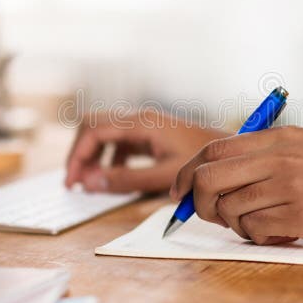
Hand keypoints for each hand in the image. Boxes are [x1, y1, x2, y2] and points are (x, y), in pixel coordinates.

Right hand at [65, 110, 229, 192]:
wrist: (230, 154)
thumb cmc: (202, 163)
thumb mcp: (163, 176)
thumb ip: (126, 180)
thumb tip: (89, 182)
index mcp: (141, 123)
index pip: (93, 130)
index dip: (77, 155)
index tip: (72, 182)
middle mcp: (139, 119)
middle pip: (93, 126)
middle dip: (79, 153)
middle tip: (74, 182)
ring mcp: (144, 125)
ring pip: (104, 134)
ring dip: (93, 156)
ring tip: (90, 184)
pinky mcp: (150, 134)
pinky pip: (119, 142)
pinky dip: (109, 158)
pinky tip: (113, 178)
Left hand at [170, 126, 302, 248]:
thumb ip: (267, 159)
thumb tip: (217, 179)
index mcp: (281, 137)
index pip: (213, 150)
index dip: (187, 173)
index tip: (179, 193)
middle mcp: (279, 156)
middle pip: (207, 177)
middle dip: (199, 203)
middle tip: (214, 217)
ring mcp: (289, 185)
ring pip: (228, 209)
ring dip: (237, 225)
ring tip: (266, 226)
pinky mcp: (300, 215)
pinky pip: (253, 231)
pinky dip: (260, 238)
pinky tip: (285, 234)